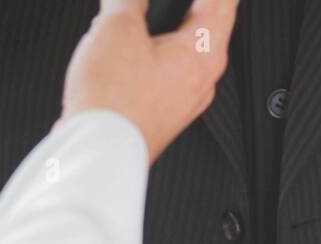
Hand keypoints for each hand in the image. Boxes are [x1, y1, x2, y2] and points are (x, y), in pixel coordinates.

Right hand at [61, 0, 237, 163]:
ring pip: (184, 49)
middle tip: (169, 2)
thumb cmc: (114, 104)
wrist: (97, 151)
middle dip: (192, 4)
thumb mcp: (116, 27)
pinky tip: (130, 45)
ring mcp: (184, 99)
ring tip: (143, 10)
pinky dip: (155, 51)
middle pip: (207, 24)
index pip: (224, 2)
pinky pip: (167, 71)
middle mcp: (202, 79)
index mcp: (206, 54)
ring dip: (169, 26)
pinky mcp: (163, 111)